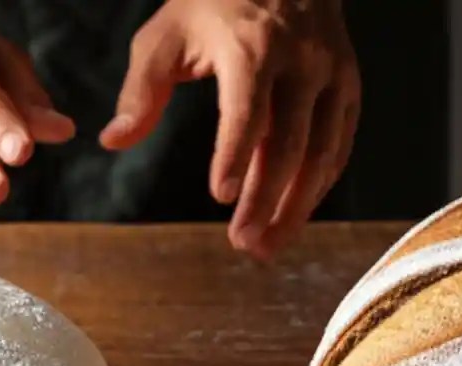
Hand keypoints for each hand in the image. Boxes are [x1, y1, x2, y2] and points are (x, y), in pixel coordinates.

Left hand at [101, 0, 359, 259]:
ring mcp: (332, 75)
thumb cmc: (213, 3)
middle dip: (266, 201)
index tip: (220, 197)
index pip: (247, 111)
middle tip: (244, 244)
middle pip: (290, 145)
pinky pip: (339, 146)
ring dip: (297, 207)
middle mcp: (301, 62)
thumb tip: (113, 141)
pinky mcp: (348, 87)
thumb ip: (141, 91)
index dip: (235, 156)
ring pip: (323, 154)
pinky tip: (294, 214)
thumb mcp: (167, 35)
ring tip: (267, 245)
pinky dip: (318, 186)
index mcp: (253, 47)